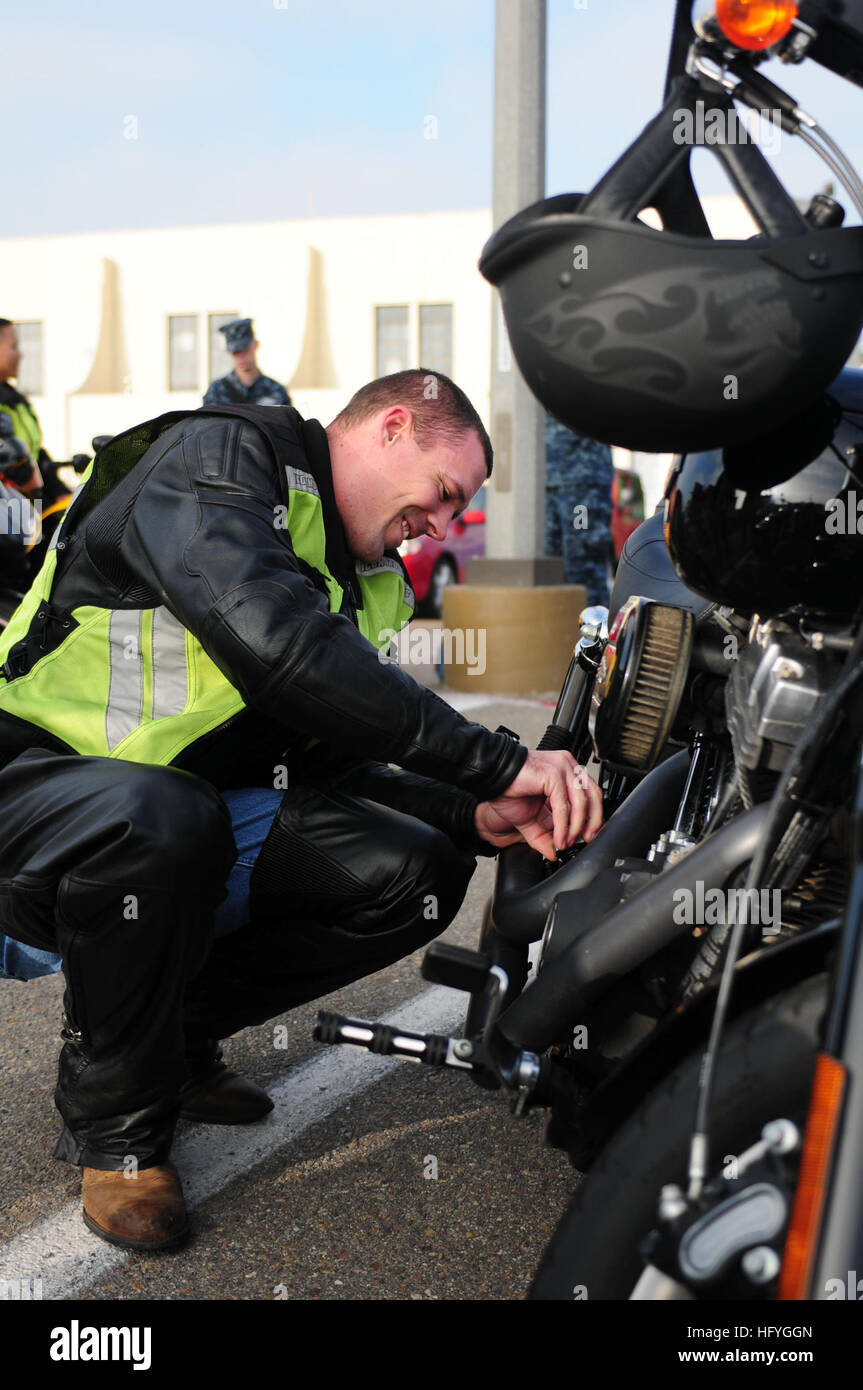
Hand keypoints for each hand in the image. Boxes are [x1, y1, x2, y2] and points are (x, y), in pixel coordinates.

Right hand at [477, 750, 602, 859]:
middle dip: (592, 822)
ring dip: (575, 828)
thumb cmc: (509, 790)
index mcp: (567, 771)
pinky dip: (563, 825)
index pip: (592, 793)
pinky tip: (558, 837)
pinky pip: (563, 804)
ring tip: (565, 843)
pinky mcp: (552, 774)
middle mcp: (567, 766)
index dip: (594, 815)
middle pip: (593, 796)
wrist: (491, 778)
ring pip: (580, 802)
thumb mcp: (530, 819)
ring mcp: (561, 768)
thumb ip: (543, 835)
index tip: (588, 834)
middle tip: (584, 840)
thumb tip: (554, 853)